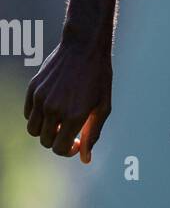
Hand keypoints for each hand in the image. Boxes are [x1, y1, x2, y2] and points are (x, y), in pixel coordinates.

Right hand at [23, 36, 112, 160]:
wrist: (84, 48)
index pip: (59, 148)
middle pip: (45, 141)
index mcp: (74, 116)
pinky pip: (28, 113)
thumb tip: (84, 159)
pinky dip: (37, 117)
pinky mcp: (33, 89)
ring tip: (60, 120)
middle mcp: (54, 109)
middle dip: (57, 141)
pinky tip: (52, 108)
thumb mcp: (103, 108)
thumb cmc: (99, 78)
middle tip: (69, 131)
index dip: (68, 150)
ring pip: (33, 130)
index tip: (77, 141)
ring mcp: (40, 98)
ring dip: (45, 131)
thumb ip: (93, 134)